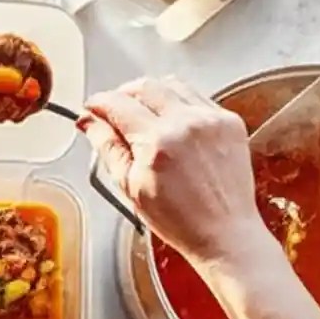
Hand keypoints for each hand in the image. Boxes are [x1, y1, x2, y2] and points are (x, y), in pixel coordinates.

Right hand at [79, 77, 275, 266]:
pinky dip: (179, 103)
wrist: (225, 234)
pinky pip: (197, 97)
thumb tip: (89, 122)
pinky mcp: (230, 121)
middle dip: (123, 94)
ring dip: (152, 94)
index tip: (93, 109)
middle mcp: (186, 124)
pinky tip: (174, 124)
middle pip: (144, 86)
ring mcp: (211, 120)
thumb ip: (108, 147)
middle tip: (115, 112)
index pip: (118, 104)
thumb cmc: (180, 221)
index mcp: (157, 142)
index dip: (99, 104)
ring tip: (145, 116)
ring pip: (172, 84)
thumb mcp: (130, 187)